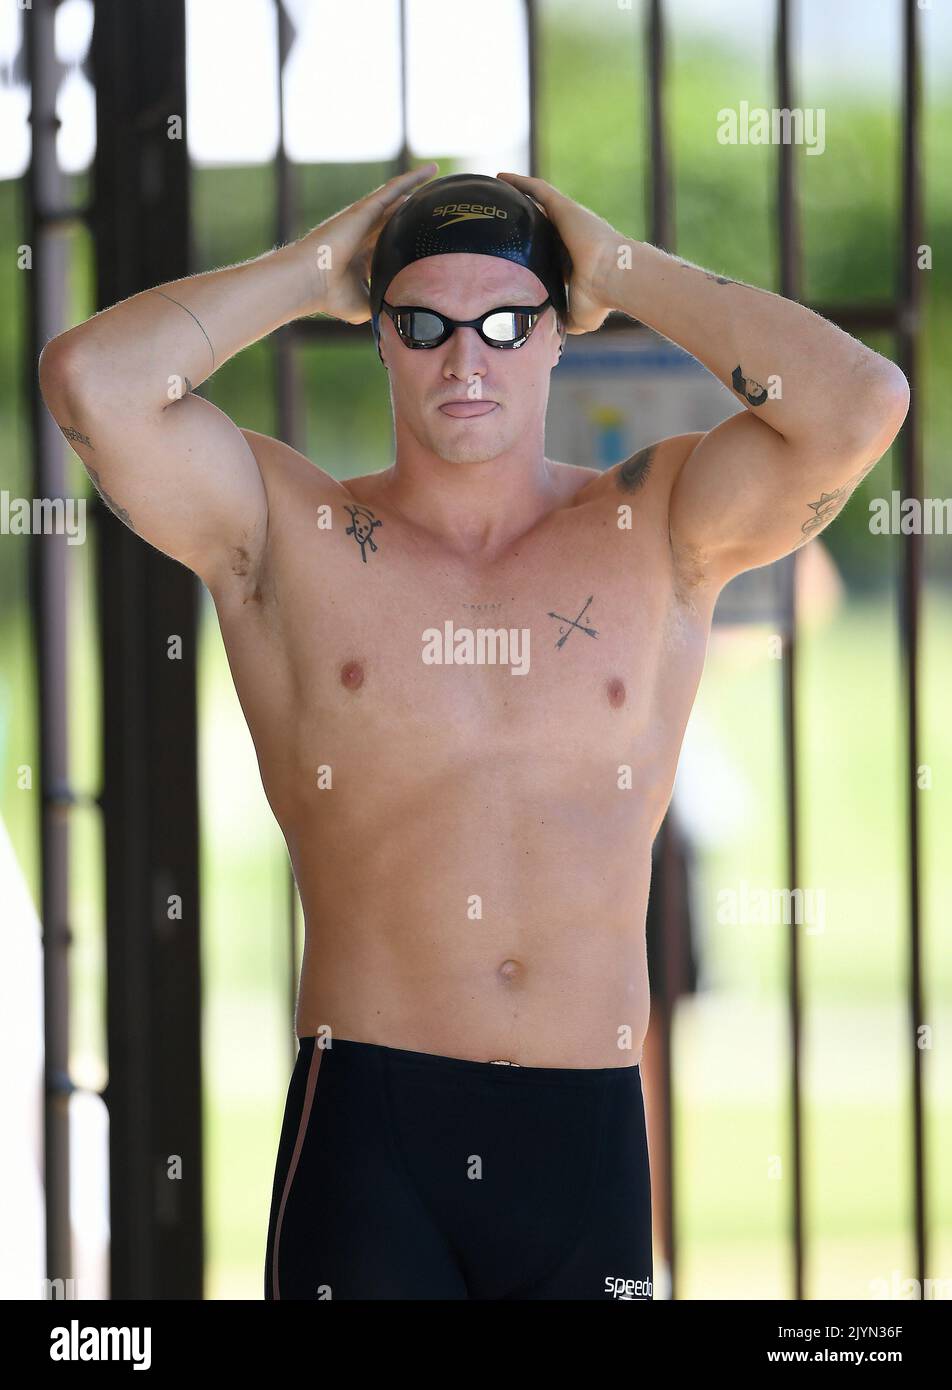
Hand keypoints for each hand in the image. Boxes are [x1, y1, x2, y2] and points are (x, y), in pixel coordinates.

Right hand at [299, 162, 439, 322]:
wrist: (312, 280)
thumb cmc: (332, 296)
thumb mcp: (366, 303)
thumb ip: (384, 302)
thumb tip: (400, 312)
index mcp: (364, 256)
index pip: (390, 243)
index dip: (407, 238)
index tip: (426, 238)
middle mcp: (366, 234)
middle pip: (396, 216)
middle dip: (413, 208)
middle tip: (439, 202)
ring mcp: (366, 219)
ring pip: (397, 197)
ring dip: (416, 185)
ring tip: (437, 172)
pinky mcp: (367, 208)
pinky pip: (394, 188)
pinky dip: (413, 178)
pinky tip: (431, 169)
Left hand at [496, 171, 619, 333]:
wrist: (613, 277)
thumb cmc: (599, 299)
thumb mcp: (579, 318)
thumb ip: (564, 322)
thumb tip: (554, 335)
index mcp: (570, 259)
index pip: (546, 249)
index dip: (530, 247)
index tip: (512, 250)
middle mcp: (568, 236)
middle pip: (540, 222)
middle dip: (523, 218)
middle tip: (497, 218)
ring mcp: (566, 220)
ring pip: (537, 202)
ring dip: (517, 194)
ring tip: (494, 190)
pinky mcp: (564, 207)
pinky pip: (537, 189)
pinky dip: (519, 182)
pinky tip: (500, 177)